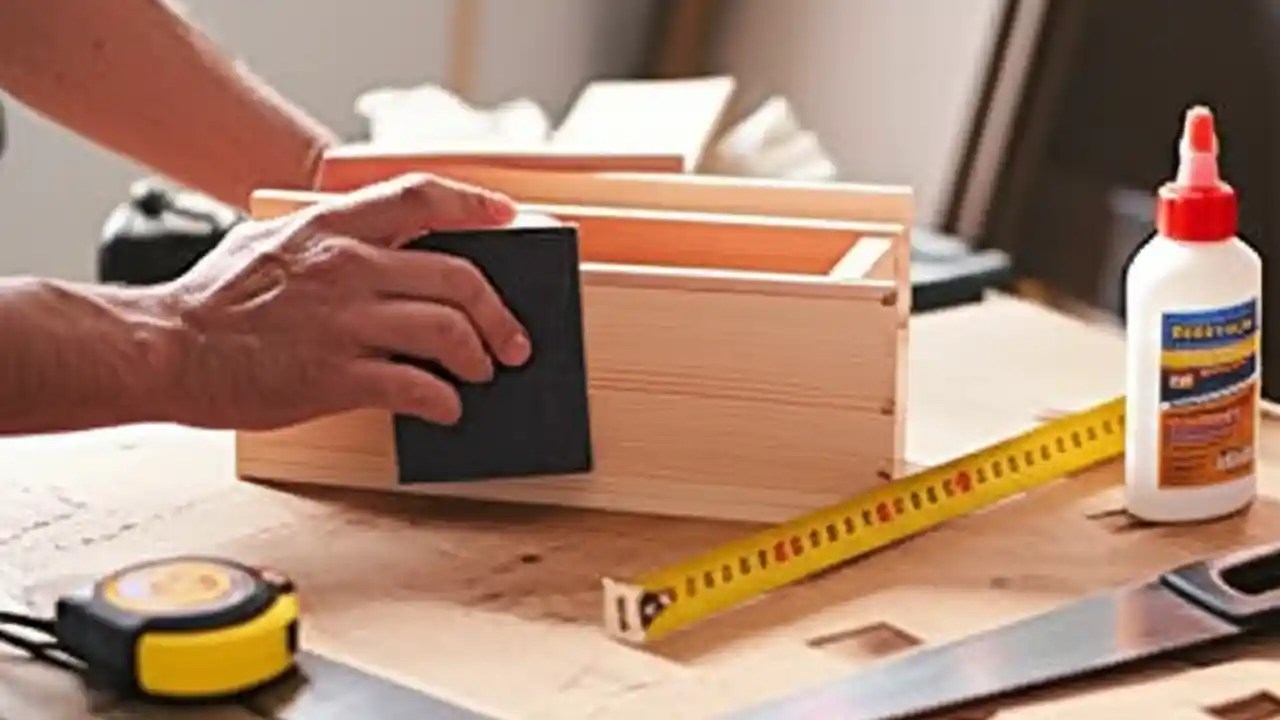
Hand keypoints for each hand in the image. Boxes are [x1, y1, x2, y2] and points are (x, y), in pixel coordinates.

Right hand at [158, 173, 530, 429]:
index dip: (474, 204)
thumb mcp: (269, 240)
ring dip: (479, 357)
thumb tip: (375, 249)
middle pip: (458, 277)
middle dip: (500, 313)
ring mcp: (344, 321)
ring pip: (448, 331)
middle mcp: (348, 267)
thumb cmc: (213, 300)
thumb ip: (326, 238)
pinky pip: (414, 386)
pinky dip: (443, 401)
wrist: (165, 348)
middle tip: (513, 340)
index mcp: (332, 227)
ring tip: (482, 372)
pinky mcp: (335, 375)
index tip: (509, 217)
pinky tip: (446, 408)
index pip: (422, 197)